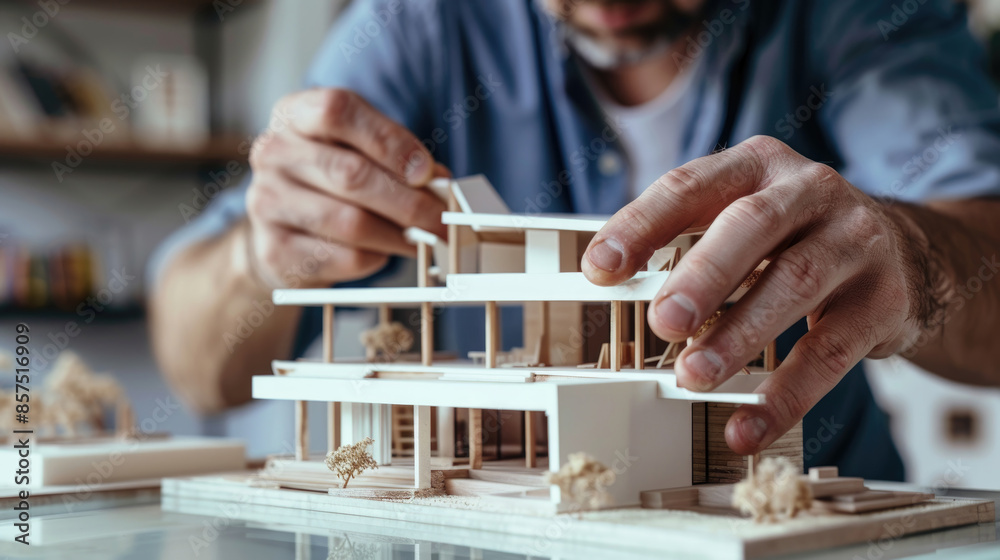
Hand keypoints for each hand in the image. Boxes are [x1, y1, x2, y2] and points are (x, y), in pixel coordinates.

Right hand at [246, 88, 448, 288]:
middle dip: (409, 201)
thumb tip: (440, 183)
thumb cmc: (330, 181)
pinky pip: (343, 256)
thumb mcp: (359, 152)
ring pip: (349, 221)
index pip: (337, 111)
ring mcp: (267, 202)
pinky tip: (385, 251)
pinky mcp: (275, 250)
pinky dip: (376, 257)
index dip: (389, 141)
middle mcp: (273, 153)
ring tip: (424, 239)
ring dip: (398, 234)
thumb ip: (396, 158)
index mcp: (294, 114)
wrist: (282, 230)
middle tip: (442, 219)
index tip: (426, 171)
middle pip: (350, 173)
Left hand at [583, 136, 921, 454]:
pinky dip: (786, 395)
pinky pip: (831, 352)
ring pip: (793, 284)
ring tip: (694, 377)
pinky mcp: (883, 299)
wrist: (904, 251)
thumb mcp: (742, 215)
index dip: (641, 225)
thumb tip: (610, 283)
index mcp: (756, 164)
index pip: (689, 187)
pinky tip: (748, 426)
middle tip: (662, 323)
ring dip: (738, 337)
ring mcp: (854, 241)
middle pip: (750, 226)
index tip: (599, 269)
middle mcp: (809, 190)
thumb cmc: (795, 234)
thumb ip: (685, 239)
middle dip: (702, 276)